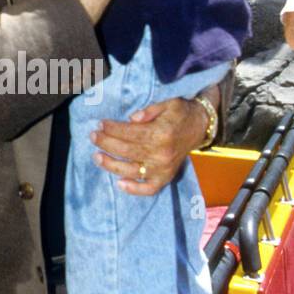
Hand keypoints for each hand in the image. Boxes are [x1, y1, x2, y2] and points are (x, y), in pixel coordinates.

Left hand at [91, 96, 205, 194]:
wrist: (199, 126)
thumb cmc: (180, 113)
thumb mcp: (168, 103)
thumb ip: (149, 110)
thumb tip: (132, 118)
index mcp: (161, 133)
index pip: (130, 133)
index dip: (112, 129)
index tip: (100, 124)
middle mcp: (161, 154)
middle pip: (126, 150)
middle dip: (106, 143)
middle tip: (93, 136)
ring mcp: (163, 168)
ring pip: (131, 171)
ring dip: (111, 165)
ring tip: (97, 157)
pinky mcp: (166, 177)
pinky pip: (149, 189)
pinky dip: (134, 189)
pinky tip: (119, 183)